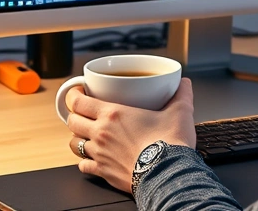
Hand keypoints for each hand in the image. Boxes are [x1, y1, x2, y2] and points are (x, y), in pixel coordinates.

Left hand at [64, 79, 196, 192]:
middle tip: (83, 112)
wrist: (168, 173)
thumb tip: (184, 84)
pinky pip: (83, 166)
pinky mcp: (103, 172)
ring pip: (74, 144)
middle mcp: (101, 133)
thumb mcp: (179, 112)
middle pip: (72, 121)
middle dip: (75, 115)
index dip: (74, 95)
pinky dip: (85, 162)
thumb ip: (181, 95)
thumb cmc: (170, 143)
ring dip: (78, 138)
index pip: (79, 101)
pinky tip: (93, 159)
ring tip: (86, 135)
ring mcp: (100, 154)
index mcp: (113, 114)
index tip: (78, 92)